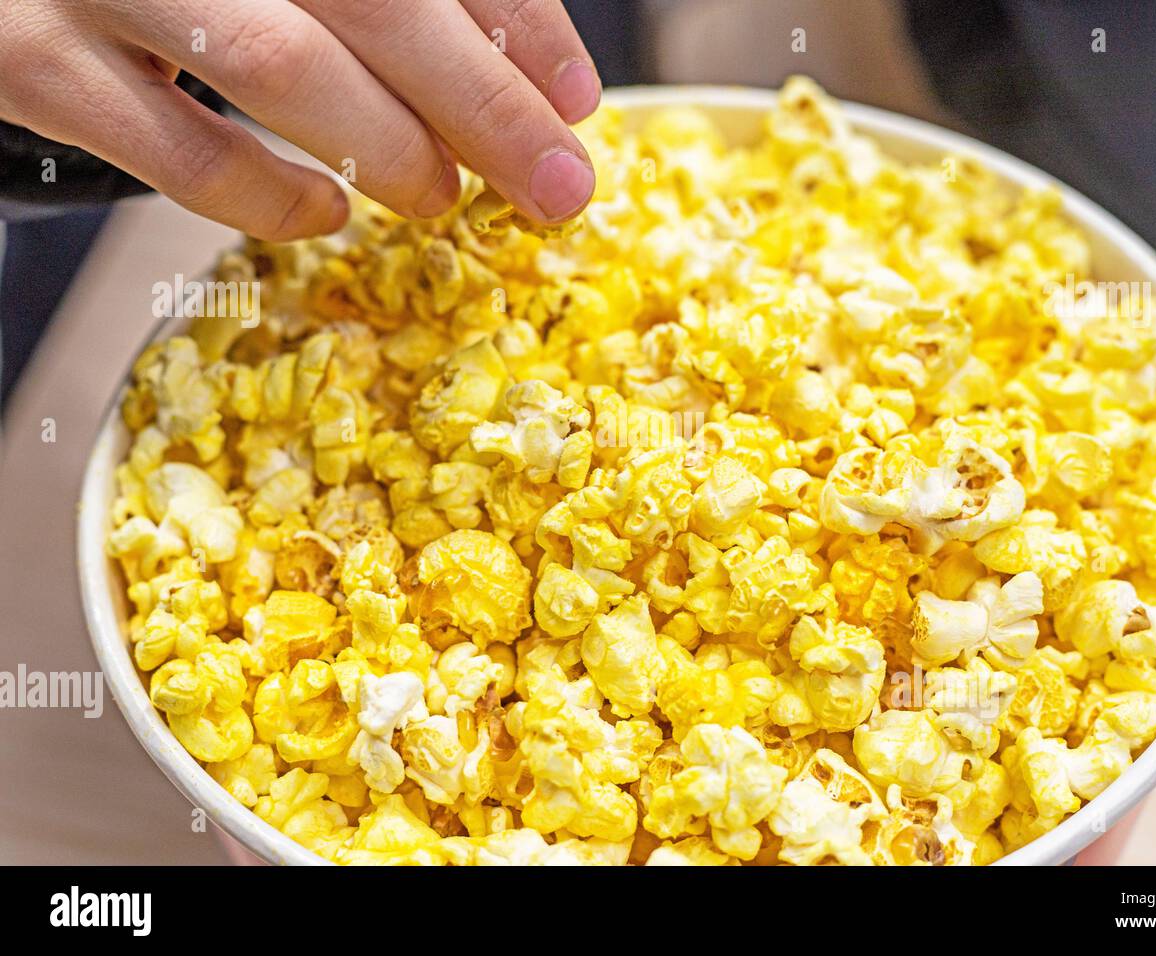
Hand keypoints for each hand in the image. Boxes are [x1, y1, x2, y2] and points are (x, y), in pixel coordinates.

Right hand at [0, 0, 600, 238]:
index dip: (517, 21)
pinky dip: (269, 196)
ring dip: (389, 145)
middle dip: (483, 104)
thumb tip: (539, 86)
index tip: (574, 100)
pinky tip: (325, 210)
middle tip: (555, 183)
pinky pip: (174, 150)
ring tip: (443, 196)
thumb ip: (394, 0)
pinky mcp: (33, 63)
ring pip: (278, 63)